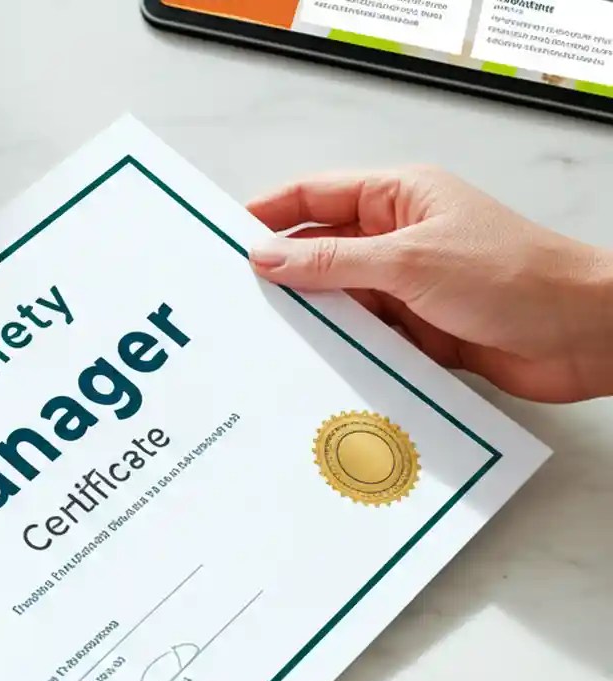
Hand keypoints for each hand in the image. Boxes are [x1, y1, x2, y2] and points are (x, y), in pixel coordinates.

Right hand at [246, 165, 612, 402]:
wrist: (584, 335)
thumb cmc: (514, 278)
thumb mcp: (409, 262)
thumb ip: (332, 260)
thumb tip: (267, 255)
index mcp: (399, 197)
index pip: (316, 195)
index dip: (269, 213)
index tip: (224, 237)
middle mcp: (399, 237)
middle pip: (321, 249)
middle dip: (282, 272)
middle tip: (233, 296)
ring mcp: (409, 285)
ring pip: (340, 297)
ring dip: (312, 316)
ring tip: (264, 336)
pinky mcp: (420, 330)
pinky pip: (364, 336)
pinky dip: (341, 348)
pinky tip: (313, 363)